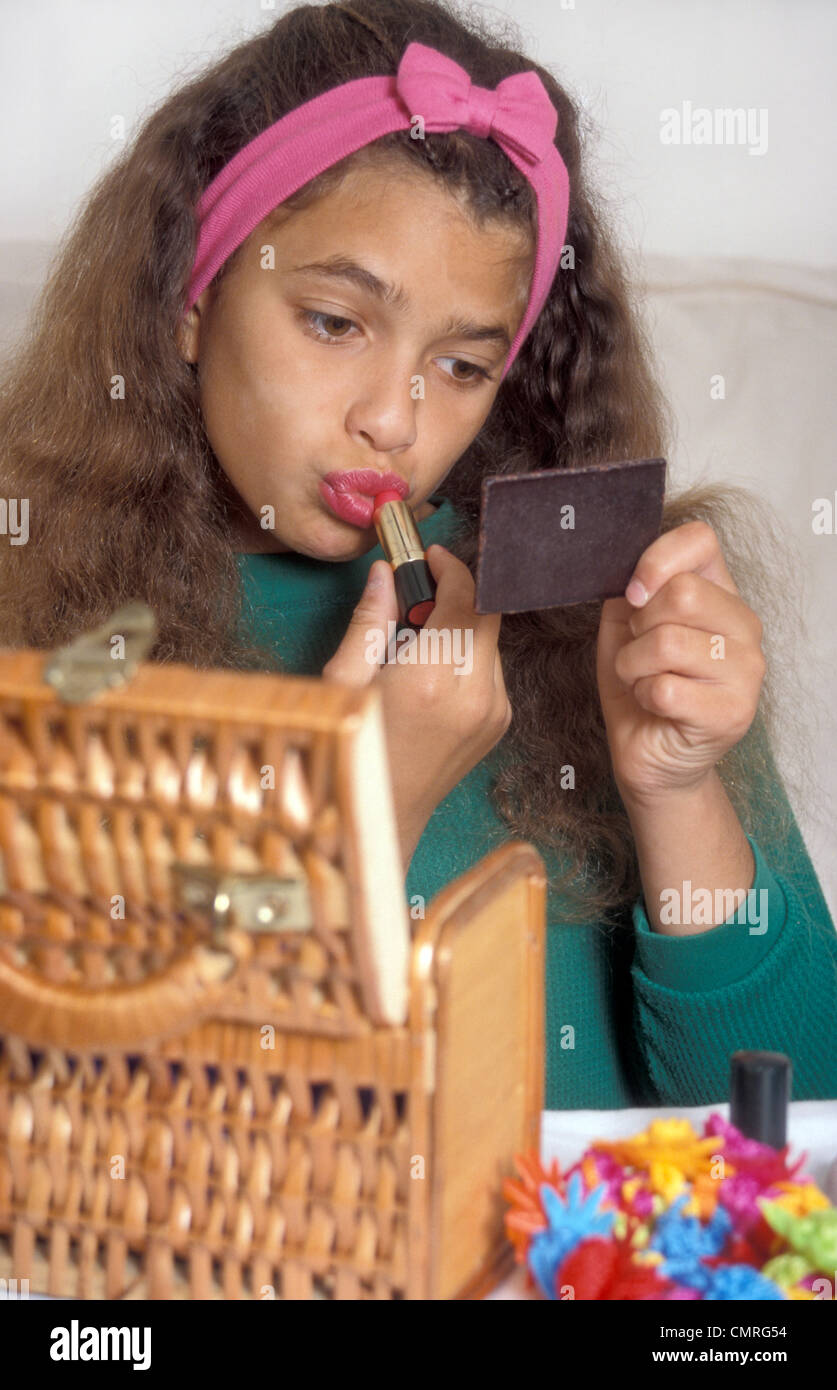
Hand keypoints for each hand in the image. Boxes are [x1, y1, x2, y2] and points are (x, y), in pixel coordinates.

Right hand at [321, 544, 511, 868]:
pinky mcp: (499, 722)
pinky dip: (466, 654)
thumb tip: (385, 574)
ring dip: (461, 624)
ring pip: (491, 638)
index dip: (449, 566)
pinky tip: (430, 672)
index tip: (428, 556)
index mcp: (431, 679)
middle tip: (416, 596)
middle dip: (456, 592)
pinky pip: (491, 667)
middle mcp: (474, 694)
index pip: (465, 596)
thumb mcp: (344, 683)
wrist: (381, 817)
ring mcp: (494, 711)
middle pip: (486, 612)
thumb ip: (370, 622)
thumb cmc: (350, 752)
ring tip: (416, 643)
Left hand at [596, 520, 765, 804]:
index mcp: (720, 595)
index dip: (656, 560)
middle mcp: (743, 628)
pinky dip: (643, 695)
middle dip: (638, 626)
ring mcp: (745, 671)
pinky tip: (654, 704)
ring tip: (642, 680)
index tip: (632, 594)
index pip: (700, 541)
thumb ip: (630, 590)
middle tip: (638, 651)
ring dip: (634, 665)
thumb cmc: (642, 688)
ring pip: (667, 642)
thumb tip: (624, 568)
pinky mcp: (732, 713)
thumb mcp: (625, 628)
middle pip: (682, 593)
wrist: (650, 755)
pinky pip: (666, 688)